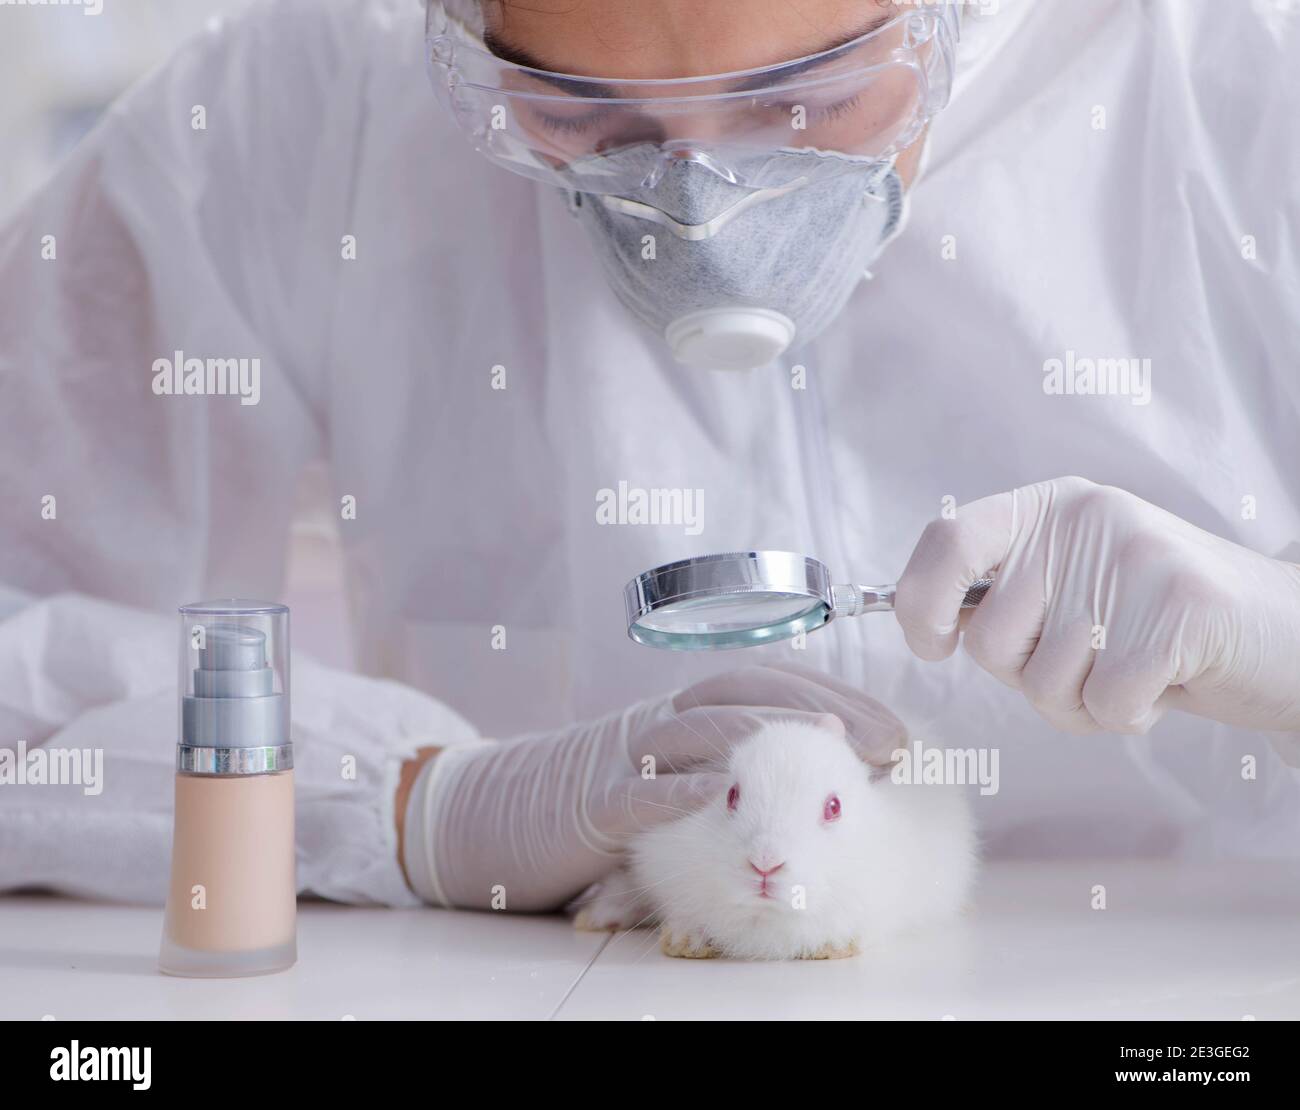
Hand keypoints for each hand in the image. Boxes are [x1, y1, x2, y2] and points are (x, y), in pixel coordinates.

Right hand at [410, 664, 908, 910]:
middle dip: (824, 706)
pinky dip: (681, 787)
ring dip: (768, 731)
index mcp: (680, 715)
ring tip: (832, 746)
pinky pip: (637, 791)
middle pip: (743, 690)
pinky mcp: (587, 802)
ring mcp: (620, 756)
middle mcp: (657, 722)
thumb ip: (721, 774)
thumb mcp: (664, 781)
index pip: (765, 686)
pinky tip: (723, 790)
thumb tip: (810, 784)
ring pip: (695, 726)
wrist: (487, 817)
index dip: (834, 698)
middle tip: (891, 739)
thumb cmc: (589, 807)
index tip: (896, 728)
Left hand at [895, 476, 1299, 733]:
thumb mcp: (1075, 585)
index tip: (936, 643)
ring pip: (1044, 683)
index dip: (921, 602)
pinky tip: (1167, 682)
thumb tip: (928, 619)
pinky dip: (1129, 716)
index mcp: (1049, 508)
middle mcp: (1085, 519)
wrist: (1285, 634)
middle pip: (991, 641)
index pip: (948, 540)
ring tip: (1135, 668)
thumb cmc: (1159, 623)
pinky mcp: (1179, 610)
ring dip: (1082, 703)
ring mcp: (1133, 559)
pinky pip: (1104, 704)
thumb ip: (1008, 594)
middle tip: (1091, 661)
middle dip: (1029, 678)